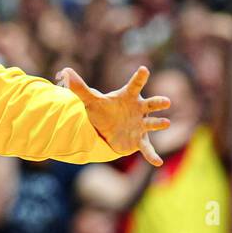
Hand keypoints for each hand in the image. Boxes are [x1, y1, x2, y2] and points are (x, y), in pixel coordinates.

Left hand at [57, 65, 171, 166]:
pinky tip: (158, 162)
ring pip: (152, 123)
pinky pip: (147, 148)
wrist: (107, 130)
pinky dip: (152, 155)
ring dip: (159, 123)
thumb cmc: (103, 110)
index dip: (139, 77)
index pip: (134, 85)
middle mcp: (139, 110)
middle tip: (166, 101)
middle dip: (159, 102)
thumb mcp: (90, 100)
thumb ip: (80, 88)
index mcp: (128, 97)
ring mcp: (141, 125)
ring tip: (166, 122)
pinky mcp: (139, 140)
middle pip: (151, 104)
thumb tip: (65, 70)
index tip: (143, 69)